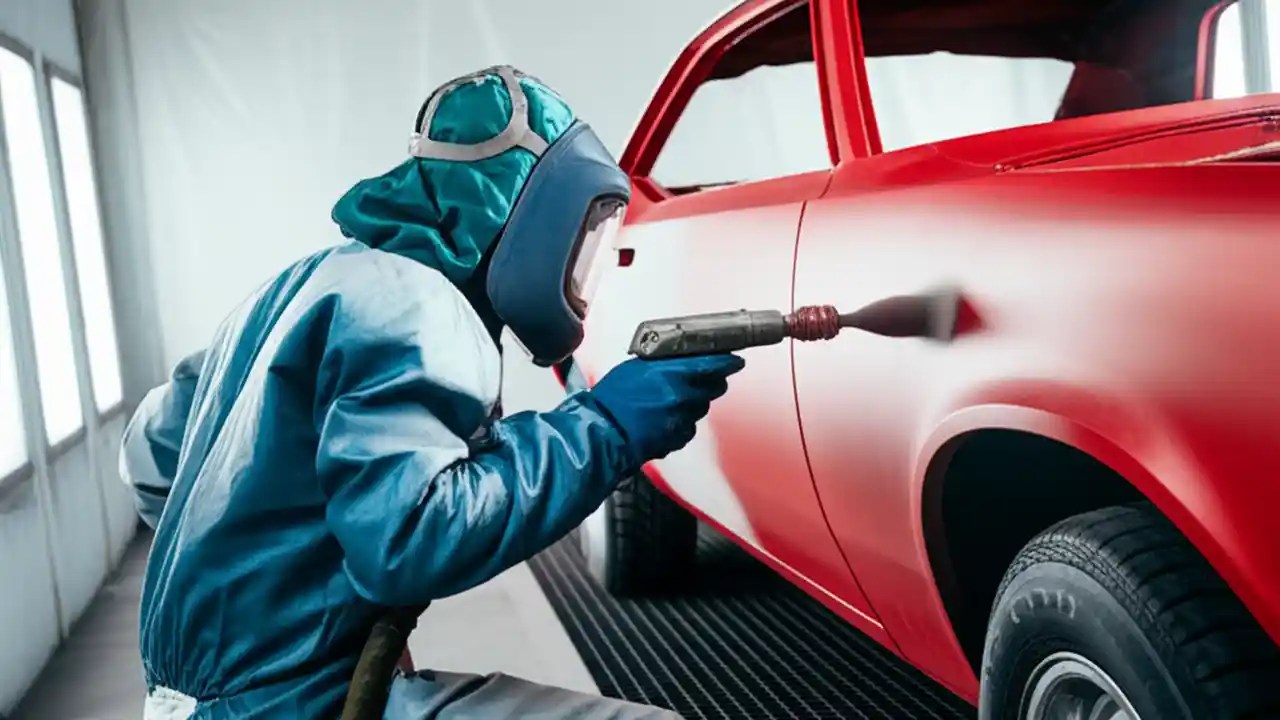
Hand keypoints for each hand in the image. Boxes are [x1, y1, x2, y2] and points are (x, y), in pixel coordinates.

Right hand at [588, 354, 745, 466]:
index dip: (728, 362)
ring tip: (670, 401)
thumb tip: (684, 358)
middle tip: (704, 378)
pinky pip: (689, 426)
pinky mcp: (678, 438)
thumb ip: (664, 363)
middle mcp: (681, 397)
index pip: (713, 365)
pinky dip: (681, 422)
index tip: (735, 361)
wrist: (602, 432)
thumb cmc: (611, 399)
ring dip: (693, 402)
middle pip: (714, 387)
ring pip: (701, 408)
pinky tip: (663, 419)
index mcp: (671, 374)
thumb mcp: (636, 367)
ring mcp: (681, 420)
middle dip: (711, 382)